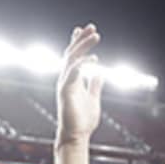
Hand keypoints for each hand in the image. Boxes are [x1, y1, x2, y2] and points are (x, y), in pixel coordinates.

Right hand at [56, 24, 102, 147]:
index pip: (74, 56)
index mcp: (73, 80)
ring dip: (83, 46)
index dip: (78, 42)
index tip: (84, 30)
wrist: (77, 136)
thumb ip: (95, 85)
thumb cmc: (84, 121)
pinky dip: (83, 64)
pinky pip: (73, 73)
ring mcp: (64, 84)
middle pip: (72, 53)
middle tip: (92, 27)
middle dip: (81, 39)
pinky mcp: (65, 92)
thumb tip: (100, 73)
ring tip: (95, 36)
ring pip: (71, 58)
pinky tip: (95, 60)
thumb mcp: (93, 99)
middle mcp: (66, 79)